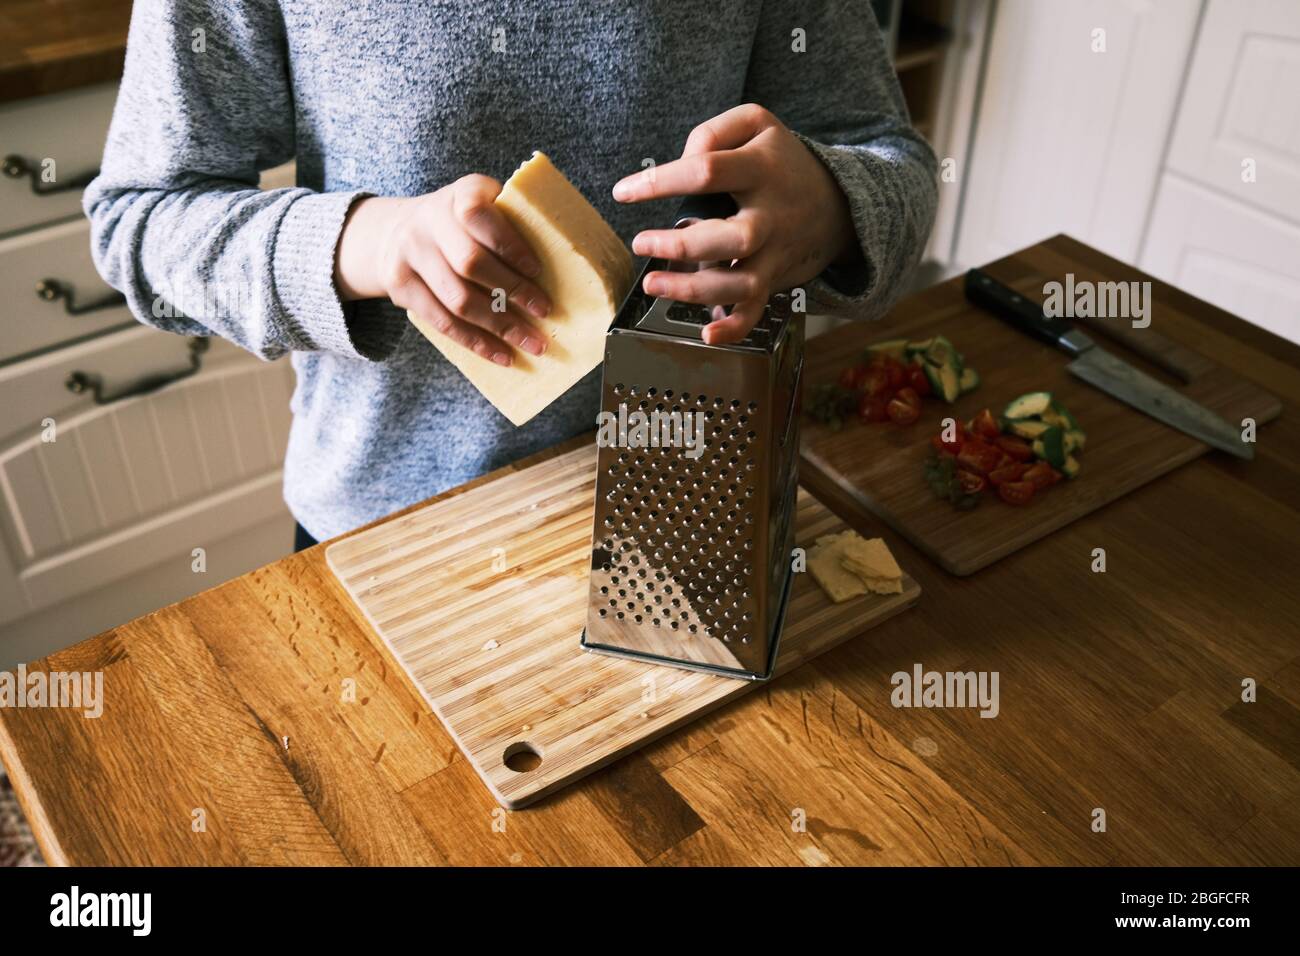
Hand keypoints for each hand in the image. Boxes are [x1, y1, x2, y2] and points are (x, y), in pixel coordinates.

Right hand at [334, 176, 551, 365]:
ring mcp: (410, 254)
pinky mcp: (400, 286)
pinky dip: (475, 342)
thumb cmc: (461, 224)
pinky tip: (501, 355)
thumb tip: (565, 265)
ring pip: (457, 300)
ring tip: (532, 343)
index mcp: (459, 195)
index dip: (508, 244)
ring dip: (499, 326)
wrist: (394, 230)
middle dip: (512, 292)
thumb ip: (514, 223)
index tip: (536, 270)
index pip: (479, 215)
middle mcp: (428, 220)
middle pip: (470, 263)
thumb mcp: (485, 206)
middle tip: (545, 312)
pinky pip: (441, 322)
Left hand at [612, 104, 856, 344]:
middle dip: (683, 246)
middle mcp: (772, 215)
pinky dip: (735, 327)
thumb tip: (682, 160)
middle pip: (735, 238)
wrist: (837, 203)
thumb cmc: (781, 161)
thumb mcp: (756, 124)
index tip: (623, 193)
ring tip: (653, 285)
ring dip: (695, 290)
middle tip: (641, 243)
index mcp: (762, 169)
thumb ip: (713, 133)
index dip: (660, 182)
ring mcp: (775, 251)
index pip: (708, 172)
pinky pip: (757, 310)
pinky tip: (707, 334)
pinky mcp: (774, 278)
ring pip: (742, 282)